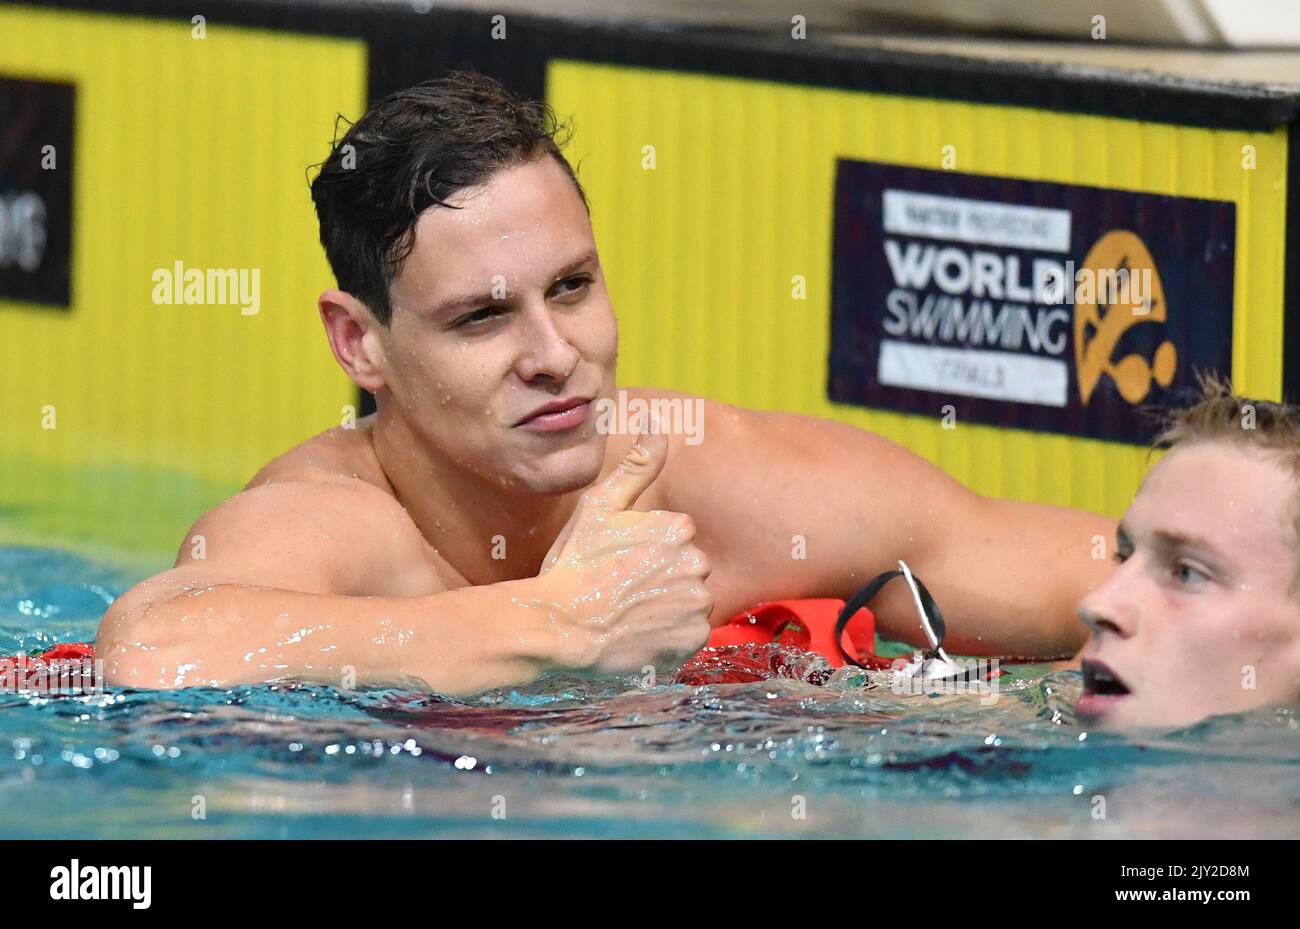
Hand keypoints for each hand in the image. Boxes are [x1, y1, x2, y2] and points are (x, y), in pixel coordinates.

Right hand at [536, 430, 713, 674]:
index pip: (676, 540)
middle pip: (686, 571)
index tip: (619, 566)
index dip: (645, 555)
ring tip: (628, 616)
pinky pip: (689, 635)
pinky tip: (639, 635)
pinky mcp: (692, 640)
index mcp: (679, 528)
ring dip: (666, 609)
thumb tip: (658, 421)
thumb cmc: (574, 565)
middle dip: (660, 581)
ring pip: (689, 602)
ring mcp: (696, 603)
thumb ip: (637, 466)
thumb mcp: (600, 507)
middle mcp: (696, 563)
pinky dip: (669, 637)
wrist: (559, 627)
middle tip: (620, 593)